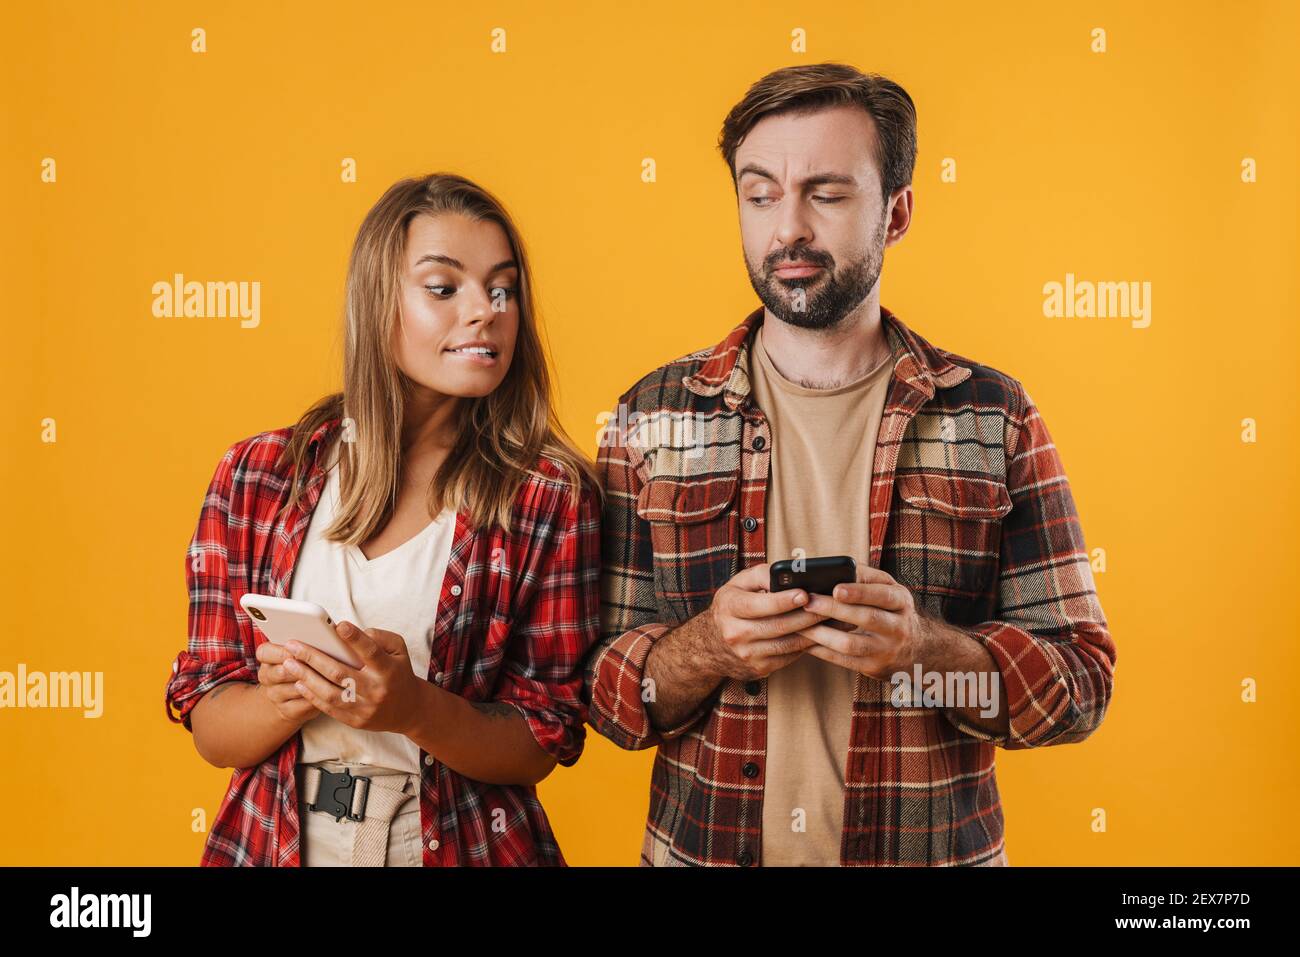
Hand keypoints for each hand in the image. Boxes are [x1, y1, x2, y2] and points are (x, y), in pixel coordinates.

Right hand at [255, 640, 320, 726]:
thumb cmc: (303, 665)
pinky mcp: (287, 711)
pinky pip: (302, 705)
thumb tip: (331, 630)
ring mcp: (275, 696)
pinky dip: (315, 698)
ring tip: (327, 677)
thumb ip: (306, 641)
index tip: (295, 648)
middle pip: (280, 672)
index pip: (264, 652)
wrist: (294, 696)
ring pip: (293, 689)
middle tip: (314, 663)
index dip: (280, 652)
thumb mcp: (300, 650)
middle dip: (299, 668)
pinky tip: (326, 692)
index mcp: (267, 658)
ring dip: (310, 683)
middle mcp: (267, 677)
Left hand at [281, 621, 423, 734]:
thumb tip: (351, 633)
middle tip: (293, 645)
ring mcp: (365, 707)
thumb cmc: (398, 673)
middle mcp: (376, 690)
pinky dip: (312, 695)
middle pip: (340, 673)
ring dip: (306, 677)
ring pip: (330, 692)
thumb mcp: (399, 650)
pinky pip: (329, 708)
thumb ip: (380, 637)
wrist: (408, 709)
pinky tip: (299, 682)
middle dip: (313, 657)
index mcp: (389, 670)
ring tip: (289, 663)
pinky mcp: (355, 721)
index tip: (339, 626)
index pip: (371, 652)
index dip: (356, 639)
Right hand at [705, 563, 829, 679]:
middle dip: (807, 616)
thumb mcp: (738, 584)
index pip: (759, 605)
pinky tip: (821, 635)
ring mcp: (747, 654)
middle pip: (778, 626)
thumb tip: (790, 574)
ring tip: (832, 620)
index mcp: (729, 607)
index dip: (783, 601)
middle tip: (829, 606)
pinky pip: (789, 657)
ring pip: (787, 644)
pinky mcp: (759, 668)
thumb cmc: (732, 606)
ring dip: (813, 633)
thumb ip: (762, 575)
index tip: (805, 594)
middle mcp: (735, 633)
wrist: (710, 645)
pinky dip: (807, 646)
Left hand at [797, 566, 933, 678]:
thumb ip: (865, 577)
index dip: (859, 592)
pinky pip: (843, 661)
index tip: (836, 588)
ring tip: (801, 624)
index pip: (883, 595)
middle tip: (808, 602)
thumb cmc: (891, 610)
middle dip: (834, 610)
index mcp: (901, 601)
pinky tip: (806, 642)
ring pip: (851, 644)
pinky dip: (822, 651)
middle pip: (866, 618)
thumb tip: (832, 568)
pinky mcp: (873, 667)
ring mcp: (886, 650)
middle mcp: (898, 626)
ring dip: (822, 634)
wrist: (918, 649)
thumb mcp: (889, 590)